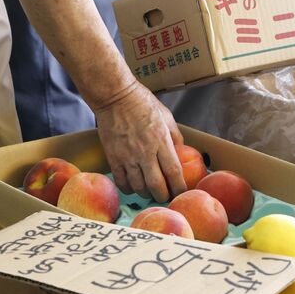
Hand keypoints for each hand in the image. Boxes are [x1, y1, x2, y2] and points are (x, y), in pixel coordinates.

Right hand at [93, 82, 186, 201]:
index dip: (179, 187)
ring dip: (146, 194)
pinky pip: (121, 181)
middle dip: (163, 196)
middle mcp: (145, 152)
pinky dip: (128, 189)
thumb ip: (174, 136)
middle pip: (157, 185)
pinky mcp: (113, 157)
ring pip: (139, 186)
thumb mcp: (166, 116)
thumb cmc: (142, 102)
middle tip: (166, 197)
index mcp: (161, 140)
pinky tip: (133, 188)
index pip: (174, 171)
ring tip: (150, 193)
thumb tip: (180, 151)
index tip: (181, 191)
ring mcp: (128, 156)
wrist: (114, 96)